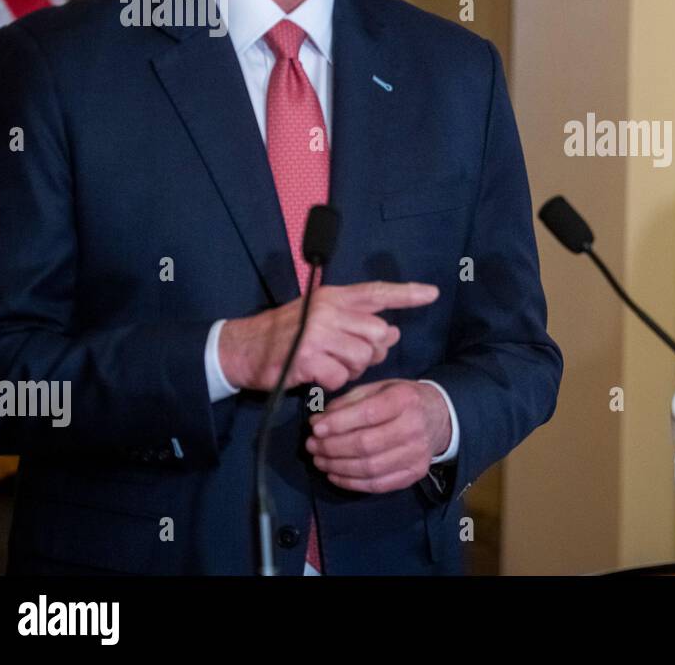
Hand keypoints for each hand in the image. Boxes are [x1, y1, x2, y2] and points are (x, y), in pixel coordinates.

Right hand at [218, 281, 438, 391]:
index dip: (407, 293)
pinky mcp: (308, 357)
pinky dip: (332, 383)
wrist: (241, 349)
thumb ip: (357, 323)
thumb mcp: (321, 319)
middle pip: (379, 333)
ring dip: (351, 369)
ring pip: (363, 357)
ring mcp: (318, 333)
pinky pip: (340, 377)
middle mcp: (328, 309)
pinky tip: (316, 376)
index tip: (432, 293)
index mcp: (333, 296)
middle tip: (350, 356)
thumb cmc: (286, 335)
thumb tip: (394, 332)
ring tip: (330, 365)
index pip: (377, 291)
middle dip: (372, 351)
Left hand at [305, 379, 452, 492]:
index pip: (367, 414)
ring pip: (369, 468)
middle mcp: (414, 427)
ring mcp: (416, 454)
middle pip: (365, 444)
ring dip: (337, 466)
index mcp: (405, 400)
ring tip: (319, 459)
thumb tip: (319, 420)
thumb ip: (349, 402)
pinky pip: (377, 484)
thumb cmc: (401, 400)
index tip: (315, 428)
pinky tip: (335, 474)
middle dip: (332, 447)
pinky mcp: (414, 474)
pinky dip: (351, 483)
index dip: (337, 424)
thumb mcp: (379, 388)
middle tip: (311, 445)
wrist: (438, 417)